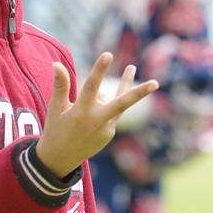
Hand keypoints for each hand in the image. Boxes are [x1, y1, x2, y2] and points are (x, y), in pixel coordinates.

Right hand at [36, 53, 158, 177]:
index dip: (100, 70)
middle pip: (122, 104)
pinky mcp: (109, 134)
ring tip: (130, 68)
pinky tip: (93, 107)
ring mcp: (105, 129)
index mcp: (81, 111)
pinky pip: (111, 114)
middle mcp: (96, 120)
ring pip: (121, 105)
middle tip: (156, 83)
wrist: (60, 159)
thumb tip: (57, 63)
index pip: (92, 86)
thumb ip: (61, 86)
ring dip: (128, 88)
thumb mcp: (56, 108)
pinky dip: (105, 105)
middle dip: (139, 93)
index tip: (108, 54)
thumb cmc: (56, 129)